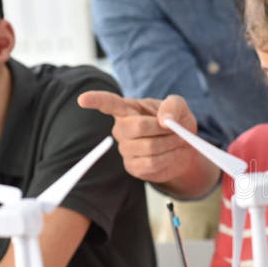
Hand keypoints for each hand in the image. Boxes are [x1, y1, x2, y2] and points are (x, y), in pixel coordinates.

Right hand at [78, 92, 214, 193]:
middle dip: (161, 128)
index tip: (82, 100)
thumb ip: (173, 106)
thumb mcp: (180, 108)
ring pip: (148, 147)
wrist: (185, 149)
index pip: (108, 103)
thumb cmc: (177, 123)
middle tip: (176, 129)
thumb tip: (164, 119)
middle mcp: (121, 128)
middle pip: (135, 127)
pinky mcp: (133, 166)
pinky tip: (172, 153)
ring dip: (169, 143)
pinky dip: (168, 158)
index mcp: (128, 109)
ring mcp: (125, 148)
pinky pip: (151, 163)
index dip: (95, 100)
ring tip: (177, 141)